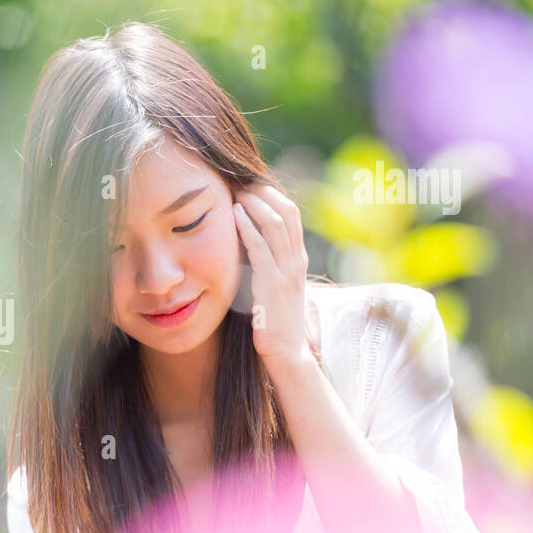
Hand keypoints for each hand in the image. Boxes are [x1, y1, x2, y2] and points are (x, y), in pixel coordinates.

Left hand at [231, 182, 309, 364]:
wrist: (287, 352)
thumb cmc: (274, 321)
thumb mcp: (274, 287)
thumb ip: (266, 266)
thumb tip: (245, 247)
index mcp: (298, 259)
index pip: (292, 214)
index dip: (273, 195)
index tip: (251, 184)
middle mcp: (297, 260)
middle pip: (287, 211)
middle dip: (264, 192)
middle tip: (241, 180)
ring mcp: (287, 271)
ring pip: (276, 223)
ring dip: (255, 203)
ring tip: (236, 191)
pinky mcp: (272, 284)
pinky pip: (260, 247)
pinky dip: (247, 226)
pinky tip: (233, 213)